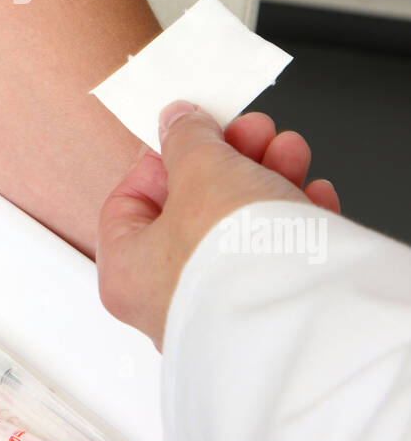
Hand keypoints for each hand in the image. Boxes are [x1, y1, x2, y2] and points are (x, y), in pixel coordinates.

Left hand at [96, 101, 340, 348]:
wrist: (309, 314)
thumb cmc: (235, 258)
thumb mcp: (202, 168)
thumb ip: (187, 138)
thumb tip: (179, 122)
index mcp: (127, 273)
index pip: (129, 202)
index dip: (165, 159)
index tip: (195, 134)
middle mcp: (166, 303)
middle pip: (193, 209)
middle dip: (231, 161)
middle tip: (255, 133)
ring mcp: (220, 314)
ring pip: (239, 231)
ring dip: (268, 181)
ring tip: (291, 153)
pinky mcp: (270, 318)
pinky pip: (276, 261)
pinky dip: (294, 224)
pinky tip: (314, 198)